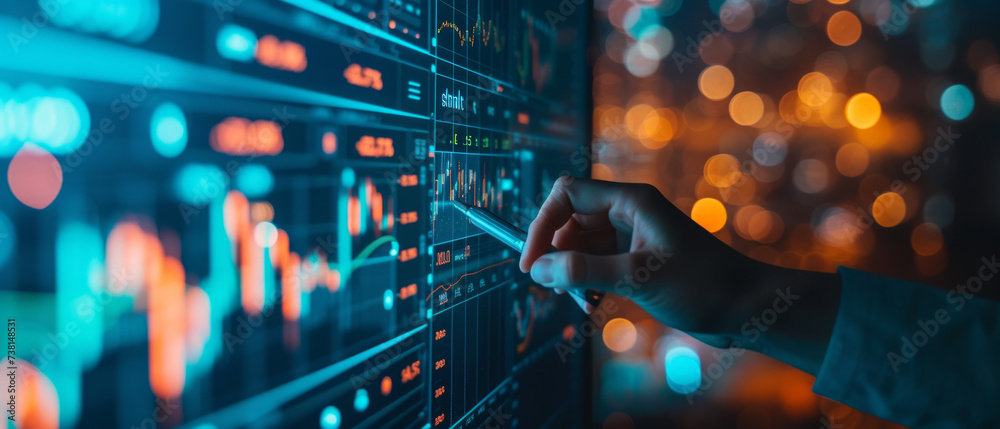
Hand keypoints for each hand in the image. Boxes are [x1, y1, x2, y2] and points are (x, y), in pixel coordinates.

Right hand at [519, 177, 840, 374]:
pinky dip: (590, 281)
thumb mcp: (637, 278)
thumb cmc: (703, 285)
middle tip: (550, 286)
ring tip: (579, 301)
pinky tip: (593, 304)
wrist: (748, 308)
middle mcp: (631, 213)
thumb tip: (538, 270)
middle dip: (556, 252)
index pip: (568, 194)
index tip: (531, 263)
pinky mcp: (641, 261)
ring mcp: (636, 237)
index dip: (543, 225)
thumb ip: (584, 271)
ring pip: (583, 245)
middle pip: (571, 220)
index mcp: (632, 202)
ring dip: (572, 271)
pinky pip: (600, 263)